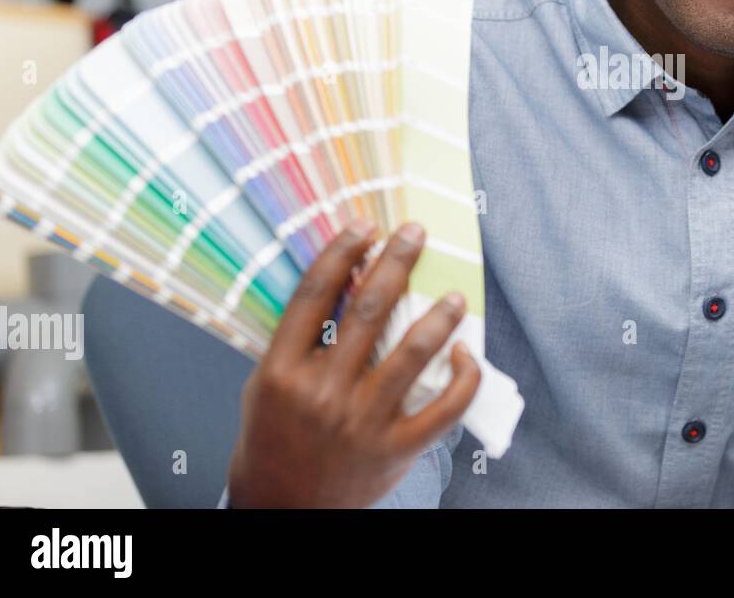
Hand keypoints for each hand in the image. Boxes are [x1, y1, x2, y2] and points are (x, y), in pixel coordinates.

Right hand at [226, 219, 480, 506]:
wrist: (283, 507)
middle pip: (367, 311)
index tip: (364, 226)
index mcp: (283, 371)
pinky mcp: (396, 450)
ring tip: (453, 293)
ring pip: (412, 353)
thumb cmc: (276, 436)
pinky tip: (466, 352)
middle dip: (395, 262)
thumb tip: (350, 278)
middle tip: (415, 233)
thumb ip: (301, 338)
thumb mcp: (268, 383)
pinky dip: (463, 377)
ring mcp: (362, 423)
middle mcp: (322, 394)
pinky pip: (444, 408)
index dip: (341, 252)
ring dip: (439, 316)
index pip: (313, 295)